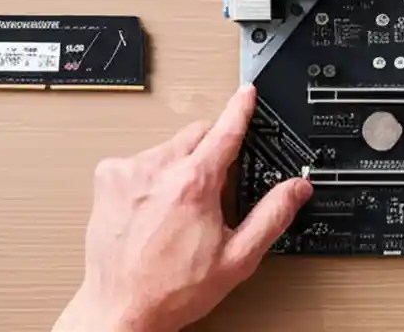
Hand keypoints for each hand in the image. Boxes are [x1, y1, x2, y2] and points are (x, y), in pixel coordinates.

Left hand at [53, 85, 311, 331]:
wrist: (121, 310)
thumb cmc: (171, 290)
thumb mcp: (237, 258)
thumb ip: (272, 215)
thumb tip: (296, 189)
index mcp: (194, 184)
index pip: (226, 130)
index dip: (241, 108)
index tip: (247, 93)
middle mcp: (159, 170)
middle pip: (197, 135)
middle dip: (211, 152)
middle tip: (214, 188)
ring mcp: (128, 173)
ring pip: (168, 147)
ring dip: (180, 165)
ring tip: (178, 208)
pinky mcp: (107, 180)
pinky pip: (139, 160)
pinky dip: (150, 175)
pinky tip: (153, 207)